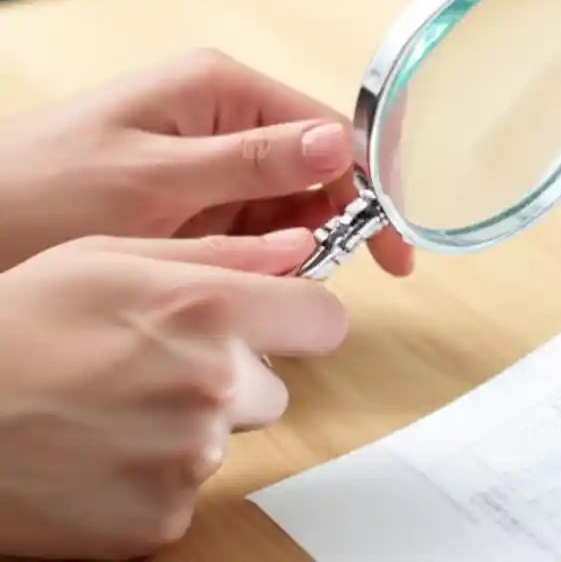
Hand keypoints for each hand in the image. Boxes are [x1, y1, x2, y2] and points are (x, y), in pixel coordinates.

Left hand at [0, 48, 411, 273]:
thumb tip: (341, 143)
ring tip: (263, 279)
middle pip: (317, 169)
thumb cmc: (43, 193)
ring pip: (289, 203)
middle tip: (322, 277)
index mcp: (221, 88)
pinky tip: (244, 275)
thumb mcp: (155, 182)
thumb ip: (253, 162)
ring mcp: (209, 154)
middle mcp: (223, 113)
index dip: (371, 190)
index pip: (330, 131)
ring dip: (294, 244)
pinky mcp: (193, 192)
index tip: (396, 252)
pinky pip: (254, 222)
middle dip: (329, 223)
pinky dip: (262, 254)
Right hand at [0, 230, 344, 559]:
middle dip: (229, 377)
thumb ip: (219, 254)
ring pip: (227, 439)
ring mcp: (190, 460)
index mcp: (208, 312)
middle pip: (272, 387)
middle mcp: (213, 387)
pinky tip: (100, 452)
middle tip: (149, 367)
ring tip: (111, 407)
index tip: (275, 324)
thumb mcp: (108, 259)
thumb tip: (296, 247)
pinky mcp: (163, 519)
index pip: (324, 322)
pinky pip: (187, 491)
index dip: (299, 322)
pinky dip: (152, 478)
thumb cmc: (15, 329)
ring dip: (188, 427)